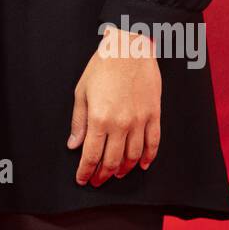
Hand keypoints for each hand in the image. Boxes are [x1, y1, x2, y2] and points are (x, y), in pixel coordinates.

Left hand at [67, 27, 160, 185]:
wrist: (129, 47)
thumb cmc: (103, 66)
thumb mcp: (82, 91)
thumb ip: (79, 121)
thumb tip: (74, 144)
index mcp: (99, 118)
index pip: (92, 155)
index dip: (86, 171)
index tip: (83, 180)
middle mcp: (121, 124)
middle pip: (112, 160)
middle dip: (102, 174)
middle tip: (97, 181)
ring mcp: (140, 120)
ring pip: (133, 156)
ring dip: (124, 169)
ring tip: (116, 174)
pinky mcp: (154, 115)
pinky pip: (153, 143)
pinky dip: (148, 157)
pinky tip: (143, 165)